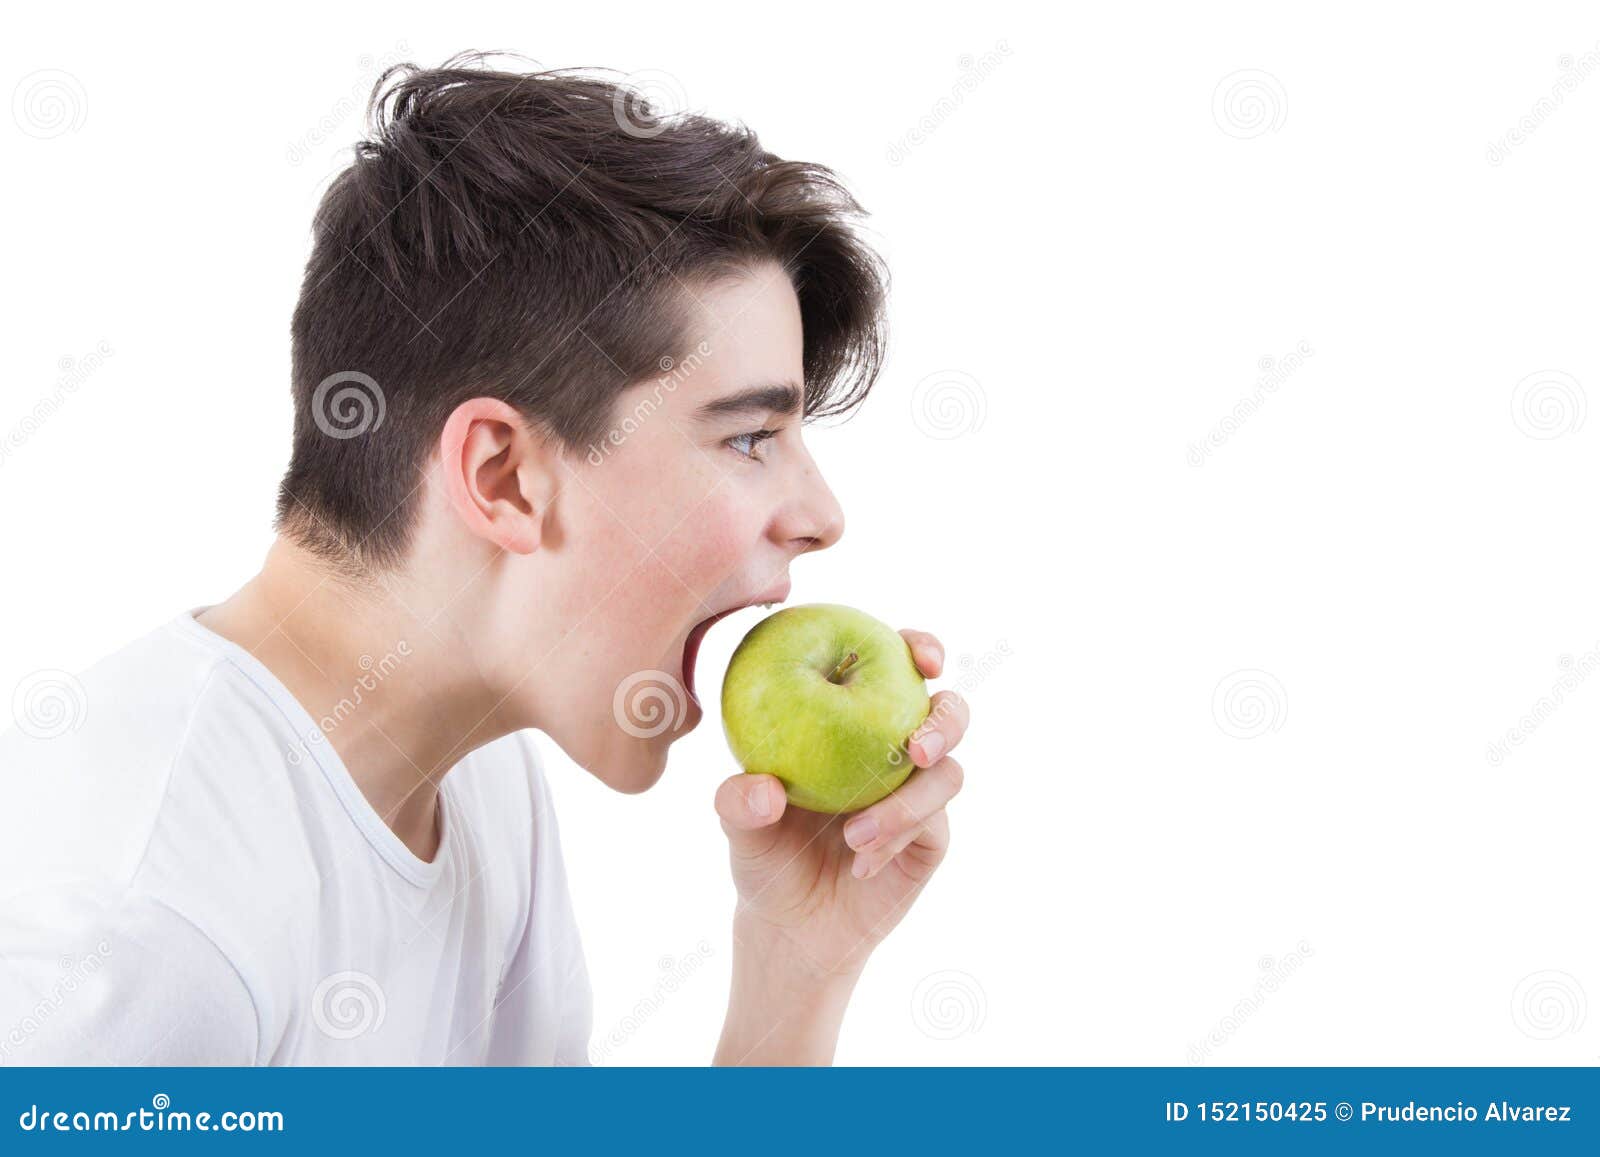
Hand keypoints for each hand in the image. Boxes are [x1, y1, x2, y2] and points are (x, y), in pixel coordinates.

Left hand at [713, 628, 969, 981]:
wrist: (794, 926)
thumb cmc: (765, 854)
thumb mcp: (739, 828)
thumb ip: (738, 803)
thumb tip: (763, 790)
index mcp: (855, 717)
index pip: (896, 664)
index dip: (919, 646)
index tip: (919, 655)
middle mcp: (894, 745)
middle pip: (949, 710)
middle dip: (945, 720)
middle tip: (916, 748)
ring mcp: (919, 791)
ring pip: (947, 774)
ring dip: (907, 801)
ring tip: (856, 834)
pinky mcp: (931, 836)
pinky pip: (931, 824)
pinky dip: (897, 837)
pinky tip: (862, 862)